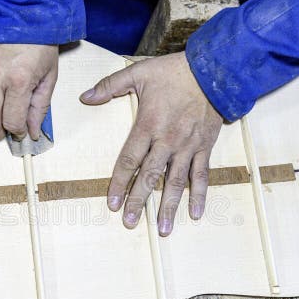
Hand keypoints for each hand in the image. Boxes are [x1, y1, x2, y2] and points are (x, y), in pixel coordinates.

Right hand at [0, 42, 58, 139]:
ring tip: (1, 110)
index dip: (18, 132)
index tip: (22, 130)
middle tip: (7, 128)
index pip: (11, 122)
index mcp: (18, 80)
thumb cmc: (38, 43)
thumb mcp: (48, 76)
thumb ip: (39, 107)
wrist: (19, 12)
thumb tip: (31, 131)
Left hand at [80, 52, 223, 235]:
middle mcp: (168, 141)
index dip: (119, 183)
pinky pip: (202, 175)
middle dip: (139, 201)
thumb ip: (110, 86)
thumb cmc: (174, 72)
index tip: (112, 203)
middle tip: (130, 222)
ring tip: (164, 229)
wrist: (214, 69)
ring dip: (169, 207)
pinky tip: (195, 214)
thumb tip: (85, 97)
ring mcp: (188, 146)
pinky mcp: (205, 147)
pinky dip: (199, 195)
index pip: (129, 160)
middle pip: (150, 177)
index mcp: (148, 125)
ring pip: (176, 182)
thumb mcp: (139, 73)